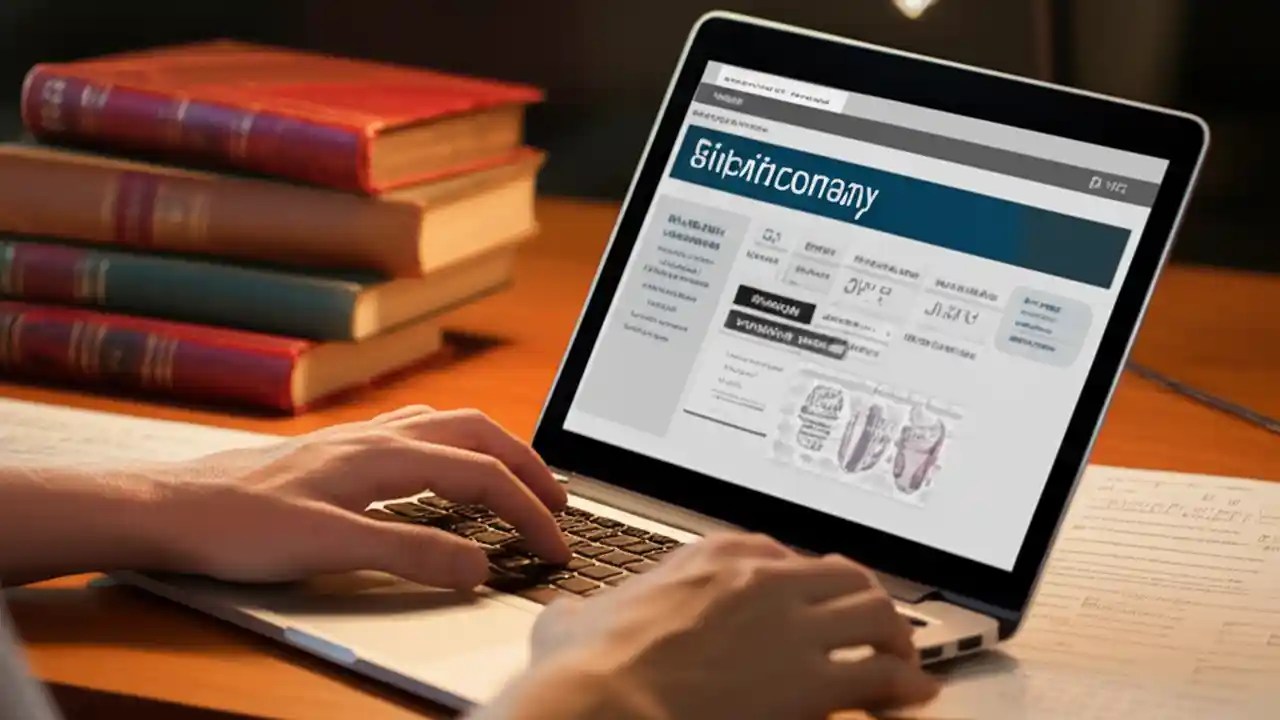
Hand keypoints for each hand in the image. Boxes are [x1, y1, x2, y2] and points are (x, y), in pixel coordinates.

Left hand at [150, 406, 568, 587]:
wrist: (168, 507)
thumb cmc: (239, 526)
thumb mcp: (330, 548)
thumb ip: (410, 554)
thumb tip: (481, 565)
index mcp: (386, 455)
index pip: (484, 476)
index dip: (529, 512)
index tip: (556, 548)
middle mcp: (379, 436)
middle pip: (480, 434)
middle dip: (529, 467)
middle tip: (559, 507)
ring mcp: (358, 439)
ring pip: (451, 426)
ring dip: (496, 450)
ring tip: (518, 482)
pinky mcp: (339, 451)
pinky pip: (419, 433)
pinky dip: (455, 448)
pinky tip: (443, 471)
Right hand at [480, 533, 937, 719]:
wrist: (603, 704)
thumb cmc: (587, 670)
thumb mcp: (574, 620)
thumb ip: (584, 612)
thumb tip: (569, 617)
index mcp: (710, 557)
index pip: (777, 552)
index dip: (799, 579)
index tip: (806, 598)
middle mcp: (761, 579)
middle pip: (841, 572)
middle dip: (863, 597)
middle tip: (871, 623)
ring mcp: (790, 625)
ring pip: (874, 611)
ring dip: (895, 635)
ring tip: (902, 657)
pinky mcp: (811, 680)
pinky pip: (881, 673)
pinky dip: (904, 683)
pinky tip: (911, 695)